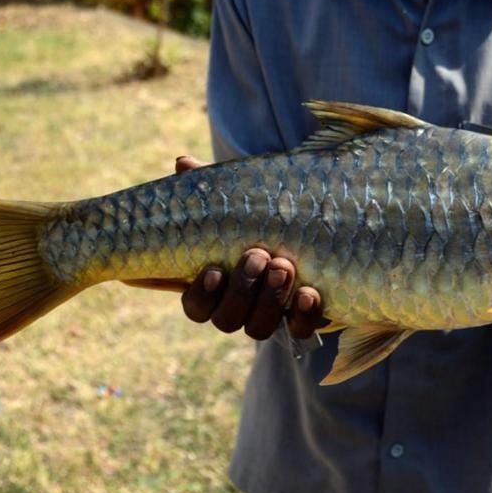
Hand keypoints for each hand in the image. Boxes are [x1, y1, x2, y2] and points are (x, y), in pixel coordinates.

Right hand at [174, 156, 323, 339]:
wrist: (304, 228)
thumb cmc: (255, 217)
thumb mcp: (234, 200)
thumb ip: (210, 188)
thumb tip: (183, 163)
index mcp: (213, 288)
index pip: (196, 306)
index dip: (202, 294)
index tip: (213, 269)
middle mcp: (237, 309)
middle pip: (227, 319)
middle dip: (242, 290)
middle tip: (258, 255)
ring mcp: (269, 316)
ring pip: (259, 327)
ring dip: (270, 300)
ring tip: (283, 266)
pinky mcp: (300, 317)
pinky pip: (299, 329)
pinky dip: (303, 314)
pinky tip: (309, 292)